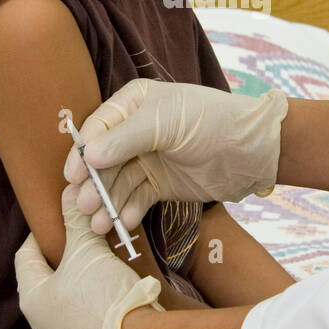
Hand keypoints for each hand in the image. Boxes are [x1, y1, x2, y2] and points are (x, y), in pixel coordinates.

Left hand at [14, 186, 166, 328]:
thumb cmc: (104, 296)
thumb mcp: (89, 251)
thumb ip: (76, 221)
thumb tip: (68, 190)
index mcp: (31, 297)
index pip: (25, 255)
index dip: (41, 233)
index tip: (59, 220)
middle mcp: (40, 325)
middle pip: (45, 280)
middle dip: (62, 259)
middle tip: (83, 240)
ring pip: (65, 303)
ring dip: (79, 284)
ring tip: (101, 265)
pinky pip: (84, 324)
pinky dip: (93, 307)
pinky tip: (113, 296)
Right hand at [64, 79, 288, 234]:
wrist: (254, 151)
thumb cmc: (212, 122)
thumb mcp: (167, 122)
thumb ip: (126, 138)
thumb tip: (88, 155)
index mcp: (134, 104)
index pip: (99, 128)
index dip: (83, 152)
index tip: (74, 175)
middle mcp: (136, 131)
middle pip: (103, 160)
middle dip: (93, 184)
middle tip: (84, 206)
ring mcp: (148, 159)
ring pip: (118, 183)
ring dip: (107, 203)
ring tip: (100, 224)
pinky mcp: (161, 185)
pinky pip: (137, 199)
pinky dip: (129, 212)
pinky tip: (124, 224)